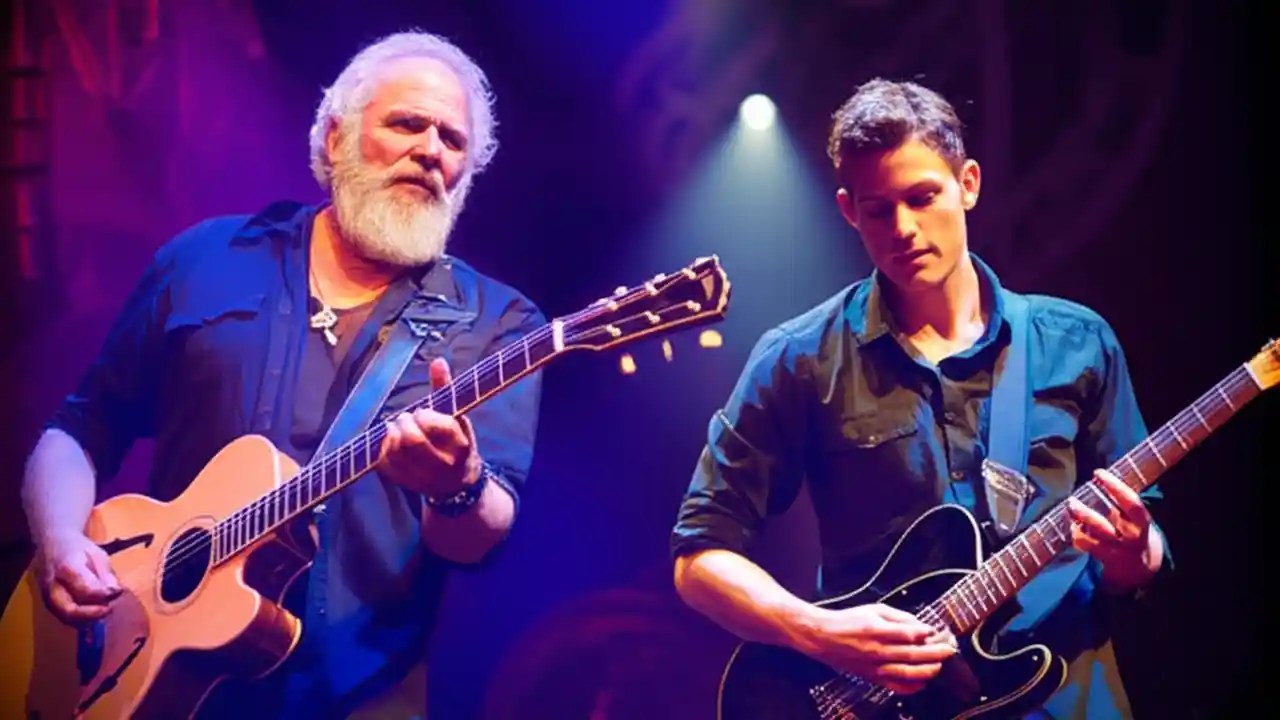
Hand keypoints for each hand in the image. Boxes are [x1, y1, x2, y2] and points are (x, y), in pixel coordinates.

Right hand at [34, 530, 120, 624]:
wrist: (51, 544)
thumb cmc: (77, 548)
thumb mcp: (97, 554)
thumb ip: (106, 574)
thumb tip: (116, 592)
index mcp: (66, 568)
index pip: (85, 589)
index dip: (103, 594)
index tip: (118, 592)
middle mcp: (52, 587)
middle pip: (70, 611)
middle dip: (93, 614)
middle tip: (110, 608)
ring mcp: (47, 598)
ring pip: (67, 618)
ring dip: (88, 619)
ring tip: (104, 609)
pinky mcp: (48, 605)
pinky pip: (65, 618)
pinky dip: (81, 619)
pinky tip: (94, 612)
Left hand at [380, 357, 481, 497]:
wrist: (455, 483)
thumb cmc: (456, 442)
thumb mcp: (457, 416)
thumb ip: (445, 389)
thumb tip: (437, 361)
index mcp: (460, 446)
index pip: (438, 426)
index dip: (425, 415)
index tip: (422, 412)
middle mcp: (443, 465)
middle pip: (413, 441)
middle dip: (404, 424)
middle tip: (404, 418)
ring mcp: (422, 478)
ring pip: (396, 452)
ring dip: (391, 434)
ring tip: (396, 428)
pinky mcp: (404, 483)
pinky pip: (384, 464)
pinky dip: (381, 447)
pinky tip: (389, 440)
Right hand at [794, 603, 957, 694]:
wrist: (823, 637)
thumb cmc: (848, 621)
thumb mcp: (874, 609)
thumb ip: (898, 617)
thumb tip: (920, 626)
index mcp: (877, 630)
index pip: (909, 633)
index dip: (927, 633)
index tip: (937, 631)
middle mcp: (877, 650)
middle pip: (913, 654)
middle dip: (936, 653)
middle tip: (949, 650)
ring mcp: (875, 666)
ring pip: (908, 673)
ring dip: (928, 670)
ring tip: (940, 665)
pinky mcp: (873, 677)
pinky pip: (897, 686)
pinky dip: (912, 686)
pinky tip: (922, 681)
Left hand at [1067, 469, 1160, 592]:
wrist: (1142, 567)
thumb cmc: (1134, 532)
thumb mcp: (1135, 518)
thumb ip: (1121, 501)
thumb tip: (1098, 476)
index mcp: (1142, 522)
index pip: (1131, 502)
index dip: (1115, 486)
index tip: (1098, 473)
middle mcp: (1131, 536)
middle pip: (1109, 522)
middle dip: (1088, 511)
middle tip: (1072, 499)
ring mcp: (1118, 549)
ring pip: (1097, 534)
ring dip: (1081, 519)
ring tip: (1069, 508)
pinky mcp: (1107, 558)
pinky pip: (1088, 546)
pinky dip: (1077, 535)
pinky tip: (1071, 526)